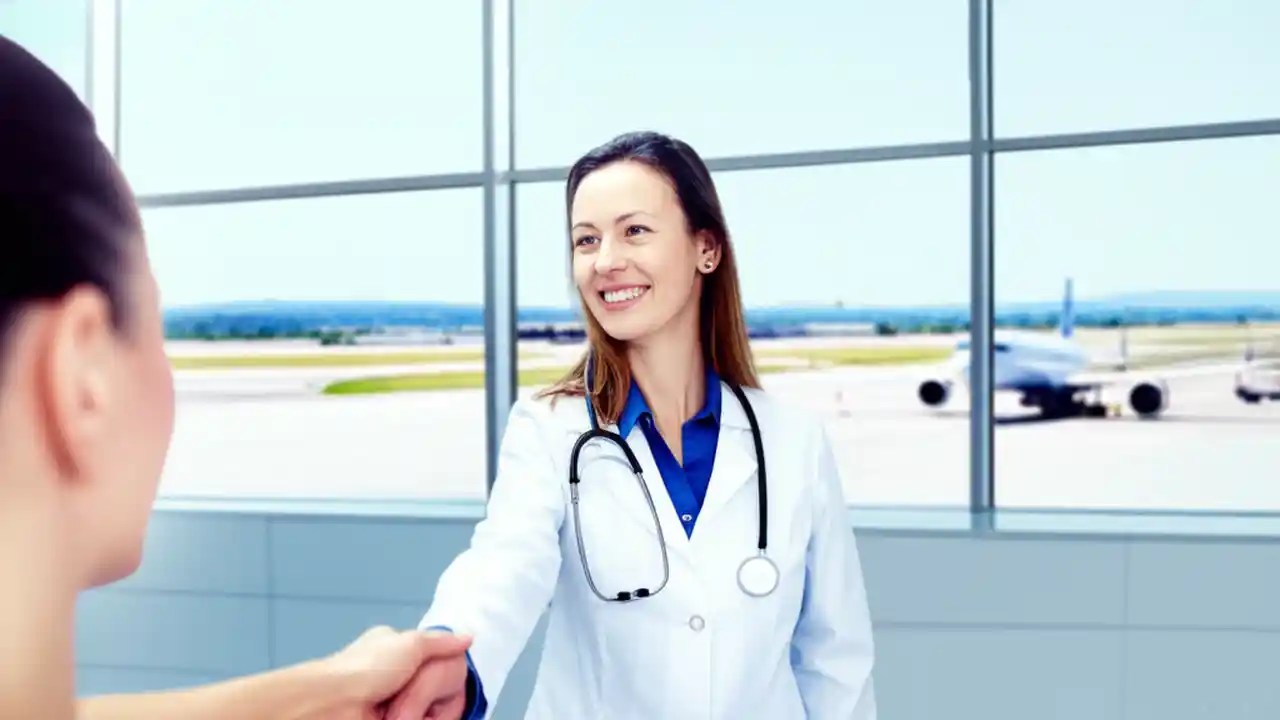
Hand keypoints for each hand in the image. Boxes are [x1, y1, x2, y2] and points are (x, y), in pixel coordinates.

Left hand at [326, 626, 471, 711]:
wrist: (332, 706)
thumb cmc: (364, 670)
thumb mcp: (410, 645)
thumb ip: (441, 642)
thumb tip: (468, 638)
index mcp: (399, 650)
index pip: (439, 662)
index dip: (442, 673)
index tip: (440, 675)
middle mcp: (398, 675)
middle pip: (437, 689)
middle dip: (427, 695)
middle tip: (404, 695)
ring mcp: (396, 703)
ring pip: (431, 711)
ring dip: (417, 709)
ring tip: (392, 714)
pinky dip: (419, 718)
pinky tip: (396, 718)